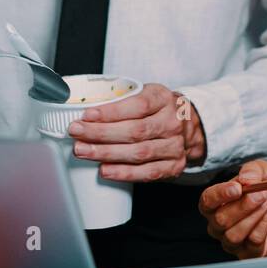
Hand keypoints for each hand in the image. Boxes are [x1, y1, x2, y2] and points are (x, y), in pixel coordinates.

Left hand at [66, 83, 202, 181]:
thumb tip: (87, 109)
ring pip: (139, 153)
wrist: (189, 126)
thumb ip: (122, 100)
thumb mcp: (146, 94)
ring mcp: (175, 146)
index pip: (137, 105)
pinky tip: (105, 170)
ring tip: (83, 151)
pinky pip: (147, 172)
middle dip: (101, 133)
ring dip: (107, 153)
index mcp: (163, 99)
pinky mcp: (174, 166)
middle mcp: (172, 122)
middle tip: (77, 133)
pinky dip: (123, 173)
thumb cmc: (158, 109)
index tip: (87, 115)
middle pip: (135, 131)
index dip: (110, 112)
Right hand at [199, 160, 266, 258]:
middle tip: (261, 194)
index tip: (237, 188)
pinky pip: (253, 244)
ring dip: (254, 216)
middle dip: (242, 206)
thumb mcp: (264, 168)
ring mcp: (237, 240)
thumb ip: (252, 170)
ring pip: (234, 236)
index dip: (219, 196)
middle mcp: (223, 223)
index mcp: (219, 201)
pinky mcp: (254, 251)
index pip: (207, 202)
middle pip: (220, 221)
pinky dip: (264, 225)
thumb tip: (244, 179)